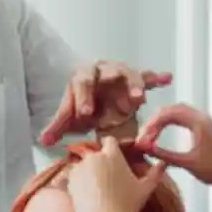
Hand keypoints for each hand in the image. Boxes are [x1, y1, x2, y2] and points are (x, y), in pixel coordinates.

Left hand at [39, 61, 172, 145]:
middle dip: (117, 86)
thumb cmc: (81, 102)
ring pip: (131, 74)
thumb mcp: (69, 114)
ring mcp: (121, 73)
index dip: (84, 97)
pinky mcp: (135, 78)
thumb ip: (57, 126)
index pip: (83, 84)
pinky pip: (147, 76)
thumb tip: (43, 141)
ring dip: (137, 85)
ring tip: (141, 99)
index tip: (86, 113)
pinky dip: (157, 77)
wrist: (94, 91)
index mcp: (84, 76)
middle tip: (125, 103)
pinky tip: (168, 78)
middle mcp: (104, 70)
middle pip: (111, 73)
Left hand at [67, 136, 166, 211]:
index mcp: (112, 154)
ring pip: (83, 163)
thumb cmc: (127, 205)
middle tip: (107, 175)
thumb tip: (163, 163)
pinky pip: (74, 175)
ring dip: (88, 170)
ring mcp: (79, 168)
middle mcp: (94, 157)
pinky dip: (79, 180)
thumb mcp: (145, 190)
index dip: (112, 147)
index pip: (110, 140)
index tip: (115, 156)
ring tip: (96, 186)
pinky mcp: (70, 180)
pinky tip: (87, 192)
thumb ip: (155, 173)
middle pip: (95, 152)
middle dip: (100, 160)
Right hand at [132, 103, 211, 203]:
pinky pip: (183, 116)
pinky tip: (162, 131)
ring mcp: (204, 120)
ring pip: (177, 111)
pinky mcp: (204, 126)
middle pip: (172, 109)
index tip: (143, 138)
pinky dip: (170, 121)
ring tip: (150, 134)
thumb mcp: (186, 163)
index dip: (152, 124)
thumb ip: (163, 154)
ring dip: (162, 119)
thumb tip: (143, 148)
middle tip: (143, 135)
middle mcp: (202, 117)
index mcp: (199, 123)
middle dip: (155, 120)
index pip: (168, 114)